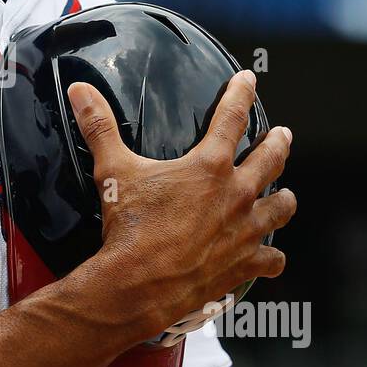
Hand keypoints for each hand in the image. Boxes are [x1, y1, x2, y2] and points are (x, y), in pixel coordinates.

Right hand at [66, 70, 295, 343]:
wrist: (139, 285)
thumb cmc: (129, 228)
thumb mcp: (112, 171)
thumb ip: (100, 127)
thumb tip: (80, 92)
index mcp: (209, 166)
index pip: (232, 118)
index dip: (241, 94)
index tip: (249, 81)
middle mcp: (236, 195)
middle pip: (270, 160)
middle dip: (277, 144)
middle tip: (283, 135)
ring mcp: (245, 231)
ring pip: (280, 209)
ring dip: (284, 199)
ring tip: (287, 195)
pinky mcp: (244, 264)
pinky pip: (272, 259)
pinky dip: (272, 257)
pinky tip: (272, 256)